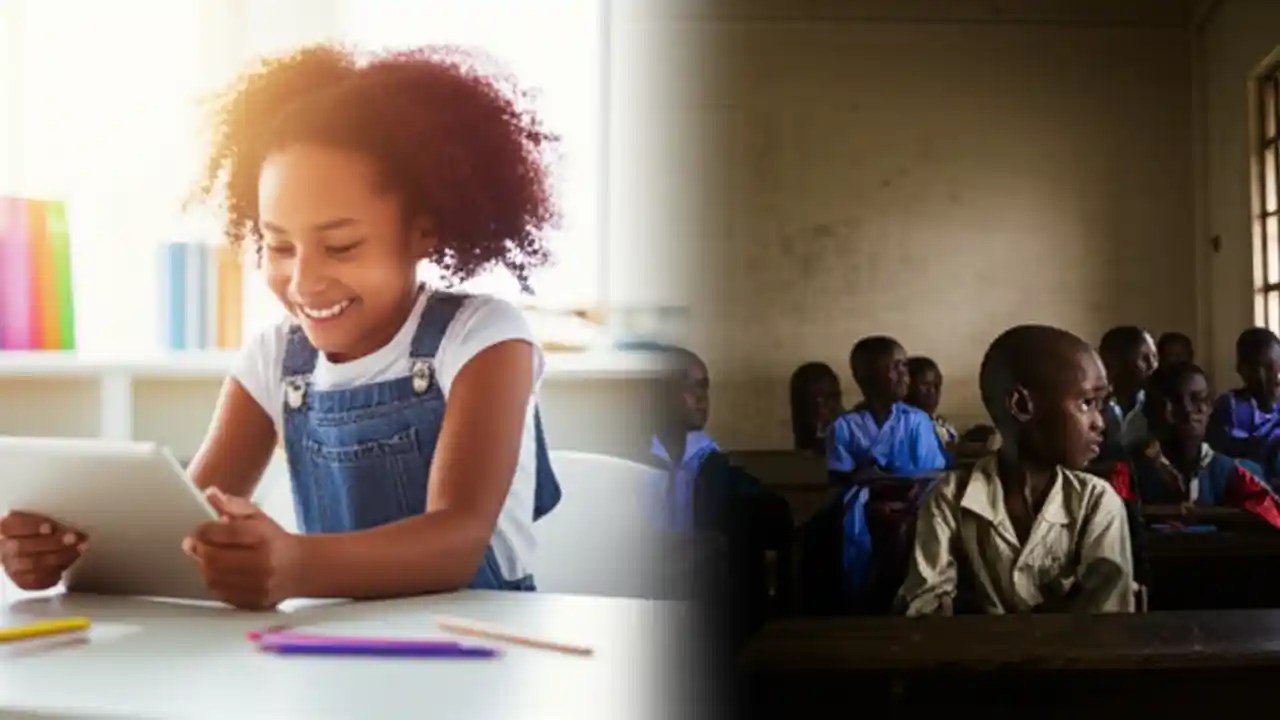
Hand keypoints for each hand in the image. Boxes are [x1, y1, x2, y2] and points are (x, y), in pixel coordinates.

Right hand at [0, 512, 87, 590]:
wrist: (38, 553)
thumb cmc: (43, 534)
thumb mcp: (47, 523)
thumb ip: (55, 525)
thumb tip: (74, 533)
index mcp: (7, 528)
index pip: (12, 526)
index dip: (30, 526)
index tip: (50, 527)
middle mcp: (5, 548)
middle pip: (22, 546)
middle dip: (51, 543)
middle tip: (73, 538)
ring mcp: (11, 567)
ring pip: (32, 564)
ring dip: (60, 556)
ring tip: (78, 549)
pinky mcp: (22, 581)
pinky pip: (38, 580)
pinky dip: (55, 571)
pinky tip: (68, 563)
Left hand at [183, 488, 301, 609]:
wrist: (299, 568)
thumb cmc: (274, 539)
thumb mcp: (258, 516)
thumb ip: (233, 505)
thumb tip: (210, 493)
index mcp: (264, 537)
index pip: (224, 532)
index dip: (204, 530)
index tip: (199, 529)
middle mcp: (262, 562)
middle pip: (214, 558)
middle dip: (198, 549)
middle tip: (193, 544)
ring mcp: (258, 585)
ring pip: (213, 578)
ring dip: (203, 566)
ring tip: (205, 556)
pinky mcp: (253, 602)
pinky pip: (221, 593)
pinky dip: (213, 581)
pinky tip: (216, 572)